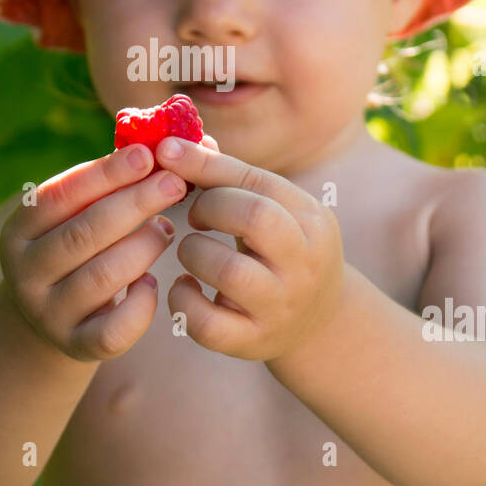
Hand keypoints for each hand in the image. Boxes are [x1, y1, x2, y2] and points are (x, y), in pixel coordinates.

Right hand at [0, 144, 189, 361]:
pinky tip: (151, 285)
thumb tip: (186, 139)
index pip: (60, 194)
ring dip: (144, 247)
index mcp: (20, 229)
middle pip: (85, 233)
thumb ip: (116, 180)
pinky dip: (140, 306)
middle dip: (135, 204)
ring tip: (166, 230)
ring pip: (103, 277)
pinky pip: (114, 330)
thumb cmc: (78, 247)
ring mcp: (48, 312)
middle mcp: (25, 271)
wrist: (49, 319)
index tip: (147, 154)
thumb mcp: (78, 214)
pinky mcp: (76, 346)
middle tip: (174, 184)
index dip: (105, 173)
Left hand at [152, 137, 344, 362]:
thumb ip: (230, 178)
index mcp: (312, 218)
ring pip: (229, 271)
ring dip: (193, 253)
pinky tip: (186, 288)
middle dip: (209, 208)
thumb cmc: (282, 251)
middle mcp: (304, 262)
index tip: (167, 153)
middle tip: (196, 217)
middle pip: (253, 218)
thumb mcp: (275, 210)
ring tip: (192, 252)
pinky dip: (183, 302)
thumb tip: (175, 145)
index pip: (256, 181)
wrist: (318, 322)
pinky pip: (208, 323)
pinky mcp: (255, 341)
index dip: (205, 164)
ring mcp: (281, 305)